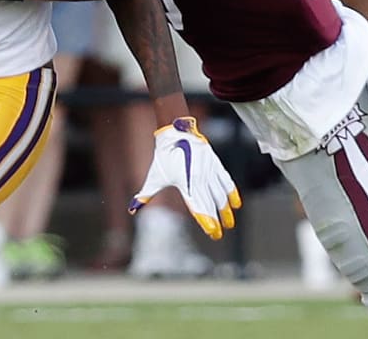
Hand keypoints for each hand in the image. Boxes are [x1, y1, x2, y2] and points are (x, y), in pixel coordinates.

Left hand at [129, 117, 241, 239]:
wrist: (176, 131)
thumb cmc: (164, 156)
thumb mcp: (154, 176)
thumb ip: (145, 195)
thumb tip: (131, 209)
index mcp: (184, 183)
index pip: (197, 206)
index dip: (205, 220)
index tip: (212, 232)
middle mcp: (199, 177)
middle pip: (210, 203)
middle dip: (215, 221)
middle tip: (218, 235)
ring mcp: (209, 170)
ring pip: (220, 194)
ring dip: (225, 210)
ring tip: (229, 224)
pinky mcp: (215, 163)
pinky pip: (226, 180)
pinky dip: (232, 193)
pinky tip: (236, 205)